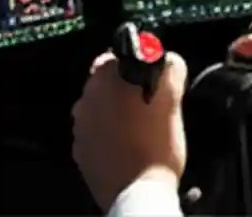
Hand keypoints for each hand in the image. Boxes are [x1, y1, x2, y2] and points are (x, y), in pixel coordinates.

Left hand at [72, 51, 187, 209]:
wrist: (138, 193)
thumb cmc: (157, 146)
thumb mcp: (172, 101)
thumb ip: (171, 70)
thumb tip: (170, 60)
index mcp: (104, 79)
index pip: (115, 57)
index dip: (134, 67)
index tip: (148, 81)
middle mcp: (85, 98)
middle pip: (104, 84)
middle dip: (122, 91)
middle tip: (146, 107)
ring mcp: (79, 125)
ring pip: (98, 108)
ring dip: (113, 113)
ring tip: (136, 130)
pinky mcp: (79, 149)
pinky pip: (93, 133)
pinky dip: (106, 136)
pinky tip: (124, 146)